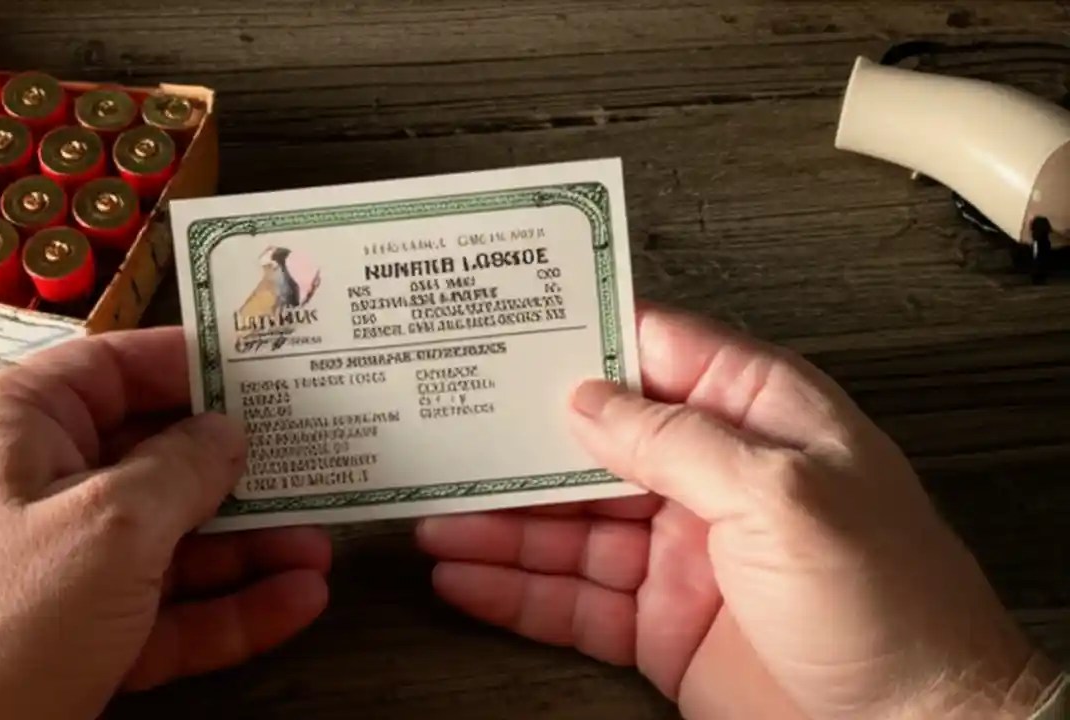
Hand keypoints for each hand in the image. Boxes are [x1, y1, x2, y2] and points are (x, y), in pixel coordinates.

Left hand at [0, 328, 330, 719]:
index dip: (189, 367)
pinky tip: (291, 601)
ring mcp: (57, 570)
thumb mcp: (107, 528)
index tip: (262, 370)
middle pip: (154, 459)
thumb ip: (179, 470)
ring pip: (170, 541)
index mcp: (15, 430)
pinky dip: (228, 609)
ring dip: (247, 547)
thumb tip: (225, 433)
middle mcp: (34, 490)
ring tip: (317, 544)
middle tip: (310, 460)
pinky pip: (165, 610)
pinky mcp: (77, 638)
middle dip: (236, 470)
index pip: (112, 369)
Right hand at [417, 305, 1058, 718]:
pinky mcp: (659, 626)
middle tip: (449, 428)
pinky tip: (465, 577)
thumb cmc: (891, 606)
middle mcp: (716, 481)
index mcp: (762, 423)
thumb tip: (590, 401)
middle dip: (521, 441)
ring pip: (570, 527)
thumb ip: (678, 441)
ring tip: (434, 516)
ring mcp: (682, 555)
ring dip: (500, 524)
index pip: (662, 356)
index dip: (590, 338)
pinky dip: (514, 590)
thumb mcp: (782, 496)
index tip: (517, 325)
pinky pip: (571, 600)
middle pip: (597, 445)